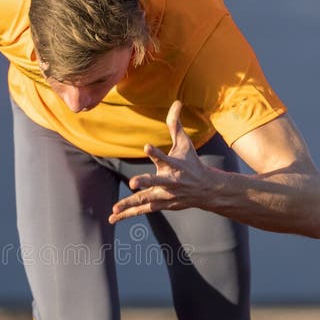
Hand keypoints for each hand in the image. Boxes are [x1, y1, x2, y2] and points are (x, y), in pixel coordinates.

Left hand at [108, 101, 210, 223]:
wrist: (206, 190)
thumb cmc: (191, 163)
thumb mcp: (184, 144)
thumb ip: (176, 125)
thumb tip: (177, 102)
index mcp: (174, 166)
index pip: (164, 157)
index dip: (155, 152)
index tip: (146, 146)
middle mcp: (169, 182)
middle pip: (156, 182)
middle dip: (145, 183)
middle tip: (132, 183)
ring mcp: (165, 195)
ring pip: (146, 200)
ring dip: (130, 204)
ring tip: (114, 209)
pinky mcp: (161, 205)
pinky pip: (142, 210)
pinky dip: (128, 213)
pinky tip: (113, 217)